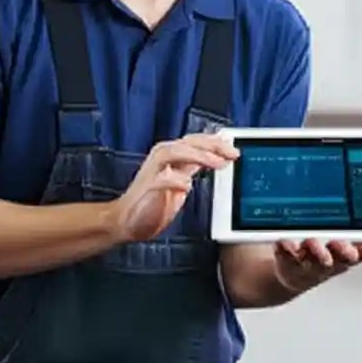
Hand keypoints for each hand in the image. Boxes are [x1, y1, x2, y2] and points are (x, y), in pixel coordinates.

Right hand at [109, 134, 237, 242]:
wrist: (128, 221)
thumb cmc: (154, 201)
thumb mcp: (181, 180)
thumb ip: (195, 166)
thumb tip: (218, 155)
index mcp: (170, 156)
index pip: (195, 141)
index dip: (214, 142)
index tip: (233, 146)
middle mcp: (161, 158)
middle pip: (187, 143)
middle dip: (210, 146)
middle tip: (231, 153)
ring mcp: (152, 172)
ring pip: (173, 153)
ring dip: (196, 156)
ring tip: (215, 163)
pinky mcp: (145, 189)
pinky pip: (159, 180)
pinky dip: (174, 180)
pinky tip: (187, 185)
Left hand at [273, 239, 361, 292]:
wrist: (293, 279)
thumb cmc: (322, 264)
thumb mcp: (347, 259)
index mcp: (338, 260)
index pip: (348, 257)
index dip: (349, 254)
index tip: (351, 252)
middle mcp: (320, 261)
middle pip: (326, 258)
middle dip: (329, 253)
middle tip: (332, 247)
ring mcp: (302, 260)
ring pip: (305, 254)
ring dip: (307, 248)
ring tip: (309, 242)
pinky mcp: (284, 256)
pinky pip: (282, 250)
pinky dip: (283, 246)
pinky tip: (283, 242)